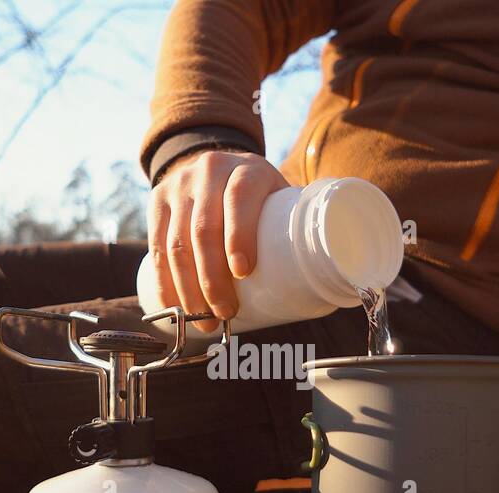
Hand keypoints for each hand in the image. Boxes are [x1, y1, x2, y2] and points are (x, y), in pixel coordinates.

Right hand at [147, 150, 289, 331]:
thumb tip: (342, 272)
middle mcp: (209, 171)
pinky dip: (163, 282)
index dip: (239, 235)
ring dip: (187, 289)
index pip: (239, 197)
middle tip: (225, 314)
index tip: (243, 272)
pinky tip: (173, 307)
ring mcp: (178, 185)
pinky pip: (155, 248)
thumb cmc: (260, 197)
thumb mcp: (279, 196)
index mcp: (247, 168)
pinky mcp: (157, 201)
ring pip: (175, 243)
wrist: (217, 165)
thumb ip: (299, 224)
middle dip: (212, 279)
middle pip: (203, 229)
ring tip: (203, 321)